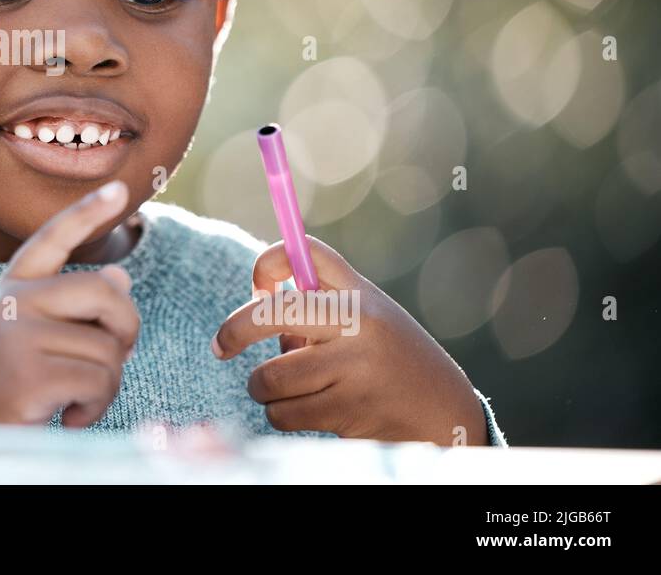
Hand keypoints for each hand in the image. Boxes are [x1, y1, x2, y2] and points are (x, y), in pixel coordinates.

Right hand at [0, 180, 139, 427]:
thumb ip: (71, 309)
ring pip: (108, 347)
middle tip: (115, 359)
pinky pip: (99, 381)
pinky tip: (69, 418)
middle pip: (103, 293)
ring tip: (75, 400)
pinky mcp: (28, 373)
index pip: (52, 239)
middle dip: (126, 330)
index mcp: (9, 286)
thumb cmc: (3, 390)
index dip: (87, 211)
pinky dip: (96, 407)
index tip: (120, 187)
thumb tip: (120, 276)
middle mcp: (9, 301)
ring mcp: (16, 334)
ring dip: (107, 384)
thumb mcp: (32, 339)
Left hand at [210, 235, 489, 445]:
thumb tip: (253, 311)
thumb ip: (317, 313)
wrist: (446, 413)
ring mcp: (354, 366)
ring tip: (283, 390)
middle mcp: (358, 323)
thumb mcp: (364, 323)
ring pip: (270, 376)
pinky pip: (284, 412)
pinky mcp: (349, 408)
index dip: (269, 263)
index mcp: (360, 293)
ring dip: (263, 388)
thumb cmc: (389, 362)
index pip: (307, 252)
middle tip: (220, 347)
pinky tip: (305, 412)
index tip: (256, 289)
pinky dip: (281, 415)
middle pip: (273, 313)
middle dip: (234, 331)